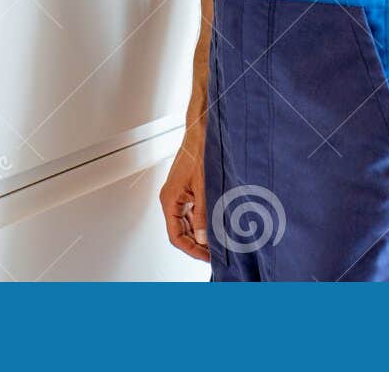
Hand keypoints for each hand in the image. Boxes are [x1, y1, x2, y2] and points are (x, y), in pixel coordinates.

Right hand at [159, 129, 209, 261]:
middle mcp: (171, 199)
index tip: (207, 257)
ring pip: (186, 224)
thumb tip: (203, 238)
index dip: (191, 249)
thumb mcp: (204, 187)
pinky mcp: (186, 191)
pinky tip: (215, 226)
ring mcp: (178, 195)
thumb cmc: (200, 152)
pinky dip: (202, 222)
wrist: (201, 132)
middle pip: (180, 232)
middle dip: (197, 244)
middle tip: (215, 253)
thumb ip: (203, 214)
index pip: (176, 236)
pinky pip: (191, 213)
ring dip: (200, 234)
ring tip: (217, 241)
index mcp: (170, 200)